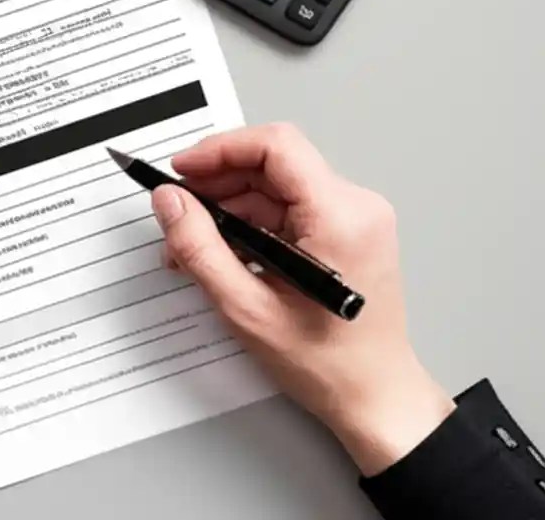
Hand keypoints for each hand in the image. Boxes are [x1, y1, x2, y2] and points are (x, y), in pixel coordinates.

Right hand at [152, 124, 454, 475]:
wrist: (373, 396)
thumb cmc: (330, 364)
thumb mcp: (247, 308)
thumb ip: (200, 248)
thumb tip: (171, 203)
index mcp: (341, 218)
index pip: (275, 147)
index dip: (219, 150)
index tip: (182, 170)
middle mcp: (356, 208)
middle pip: (272, 165)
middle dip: (216, 186)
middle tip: (177, 211)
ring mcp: (354, 219)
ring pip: (275, 188)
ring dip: (229, 209)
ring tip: (193, 246)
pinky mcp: (346, 231)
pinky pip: (288, 209)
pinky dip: (251, 225)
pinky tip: (224, 253)